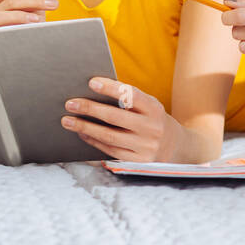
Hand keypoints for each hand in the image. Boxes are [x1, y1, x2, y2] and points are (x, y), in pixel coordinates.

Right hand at [0, 0, 57, 29]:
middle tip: (50, 4)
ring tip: (37, 19)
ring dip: (21, 16)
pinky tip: (28, 28)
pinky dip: (17, 28)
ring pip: (1, 17)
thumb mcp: (30, 7)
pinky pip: (2, 32)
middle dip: (32, 1)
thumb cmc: (25, 21)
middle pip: (9, 2)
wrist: (22, 42)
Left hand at [62, 77, 183, 161]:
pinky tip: (82, 133)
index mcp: (154, 109)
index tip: (91, 82)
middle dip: (90, 109)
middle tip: (70, 103)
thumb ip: (129, 99)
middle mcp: (151, 128)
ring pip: (109, 136)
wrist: (176, 148)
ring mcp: (144, 147)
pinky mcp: (137, 162)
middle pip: (114, 117)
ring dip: (85, 127)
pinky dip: (93, 141)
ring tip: (68, 120)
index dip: (110, 88)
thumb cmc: (153, 120)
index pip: (130, 95)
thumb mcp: (150, 106)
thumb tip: (95, 89)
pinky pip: (110, 151)